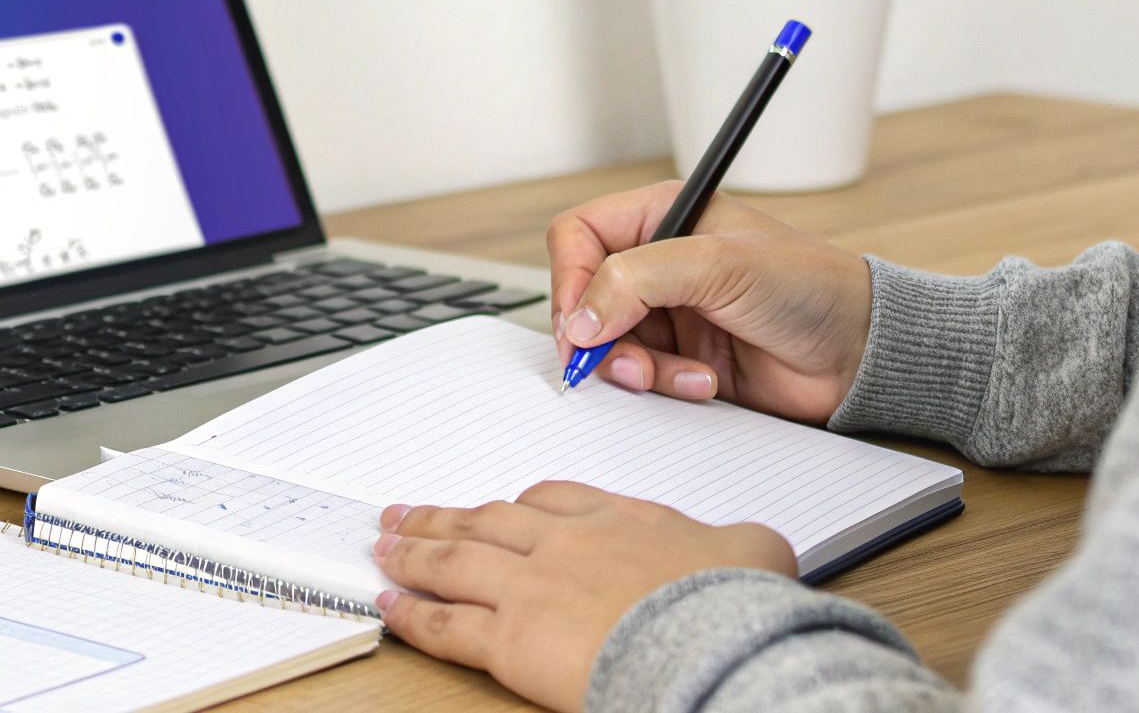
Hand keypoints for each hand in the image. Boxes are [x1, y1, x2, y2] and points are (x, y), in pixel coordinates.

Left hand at [374, 483, 795, 711]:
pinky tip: (388, 606)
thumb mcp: (753, 550)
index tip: (498, 507)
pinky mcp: (509, 637)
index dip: (515, 506)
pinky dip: (411, 614)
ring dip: (413, 552)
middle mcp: (562, 543)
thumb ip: (738, 540)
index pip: (552, 500)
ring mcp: (529, 587)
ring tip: (385, 546)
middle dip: (443, 517)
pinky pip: (446, 624)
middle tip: (407, 513)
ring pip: (454, 561)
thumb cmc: (734, 603)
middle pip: (487, 522)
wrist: (710, 639)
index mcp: (616, 519)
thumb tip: (752, 546)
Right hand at [548, 180, 871, 423]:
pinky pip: (639, 378)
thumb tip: (579, 318)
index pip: (578, 236)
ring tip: (679, 374)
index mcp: (660, 217)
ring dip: (637, 367)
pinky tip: (705, 381)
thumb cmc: (810, 285)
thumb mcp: (718, 263)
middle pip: (583, 298)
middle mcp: (656, 263)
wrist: (859, 352)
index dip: (568, 277)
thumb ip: (637, 280)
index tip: (580, 322)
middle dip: (600, 336)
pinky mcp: (679, 359)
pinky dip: (664, 386)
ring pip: (607, 345)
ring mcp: (666, 313)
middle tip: (620, 362)